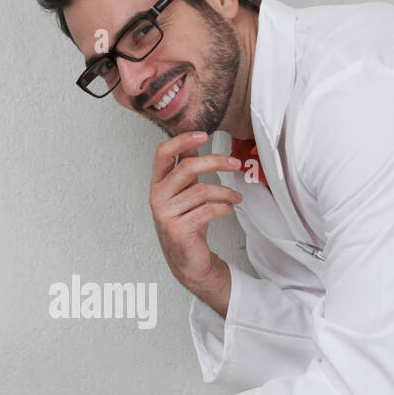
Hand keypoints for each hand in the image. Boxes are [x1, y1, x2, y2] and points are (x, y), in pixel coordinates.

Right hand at [150, 130, 243, 290]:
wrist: (187, 260)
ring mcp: (166, 214)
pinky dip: (223, 208)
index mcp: (158, 183)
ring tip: (236, 196)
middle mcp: (157, 196)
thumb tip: (195, 142)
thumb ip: (187, 168)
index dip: (182, 140)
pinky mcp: (178, 230)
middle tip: (235, 163)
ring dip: (225, 191)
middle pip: (187, 168)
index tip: (204, 134)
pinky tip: (228, 209)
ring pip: (201, 191)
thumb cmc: (187, 223)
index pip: (163, 153)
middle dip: (216, 162)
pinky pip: (207, 211)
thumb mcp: (186, 192)